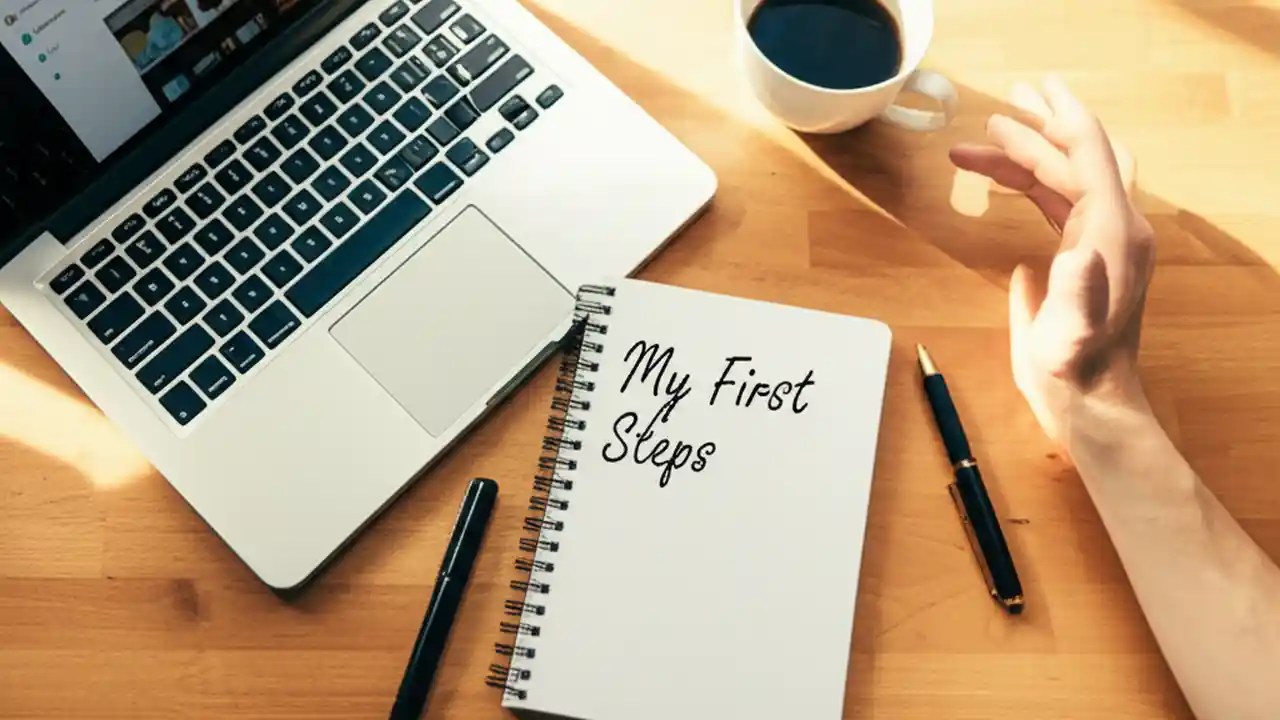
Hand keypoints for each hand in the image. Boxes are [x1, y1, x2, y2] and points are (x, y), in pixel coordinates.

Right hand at [950, 77, 1155, 445]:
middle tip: (994, 112)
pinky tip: (996, 188)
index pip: (1088, 155)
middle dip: (1034, 131)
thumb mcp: (1070, 337)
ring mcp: (1099, 243)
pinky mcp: (1083, 260)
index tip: (1028, 91)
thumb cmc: (1074, 372)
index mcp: (1111, 233)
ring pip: (1060, 182)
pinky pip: (1055, 206)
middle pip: (1072, 161)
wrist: (1089, 403)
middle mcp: (1112, 229)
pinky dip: (1025, 188)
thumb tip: (1076, 254)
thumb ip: (1076, 292)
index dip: (1058, 119)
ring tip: (970, 150)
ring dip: (1019, 162)